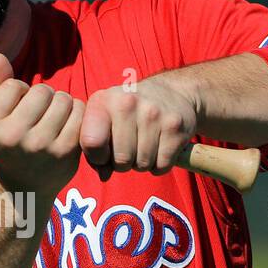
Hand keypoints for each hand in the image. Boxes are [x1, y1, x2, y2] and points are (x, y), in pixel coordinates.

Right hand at [0, 53, 84, 199]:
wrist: (25, 185)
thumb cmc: (10, 143)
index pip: (13, 86)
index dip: (19, 91)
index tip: (18, 107)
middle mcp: (13, 138)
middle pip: (42, 91)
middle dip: (44, 95)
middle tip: (40, 111)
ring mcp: (41, 146)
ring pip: (64, 100)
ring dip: (61, 103)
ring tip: (53, 117)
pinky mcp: (65, 153)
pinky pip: (80, 114)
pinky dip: (76, 114)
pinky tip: (66, 125)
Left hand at [80, 72, 199, 179]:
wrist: (172, 92)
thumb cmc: (129, 112)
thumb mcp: (105, 119)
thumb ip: (94, 148)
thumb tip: (104, 175)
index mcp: (103, 101)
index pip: (92, 142)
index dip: (97, 157)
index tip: (104, 152)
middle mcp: (128, 103)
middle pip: (121, 160)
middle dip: (123, 163)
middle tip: (129, 149)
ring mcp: (154, 114)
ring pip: (142, 164)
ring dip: (142, 163)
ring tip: (144, 145)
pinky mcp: (175, 127)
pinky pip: (162, 165)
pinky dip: (160, 164)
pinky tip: (159, 147)